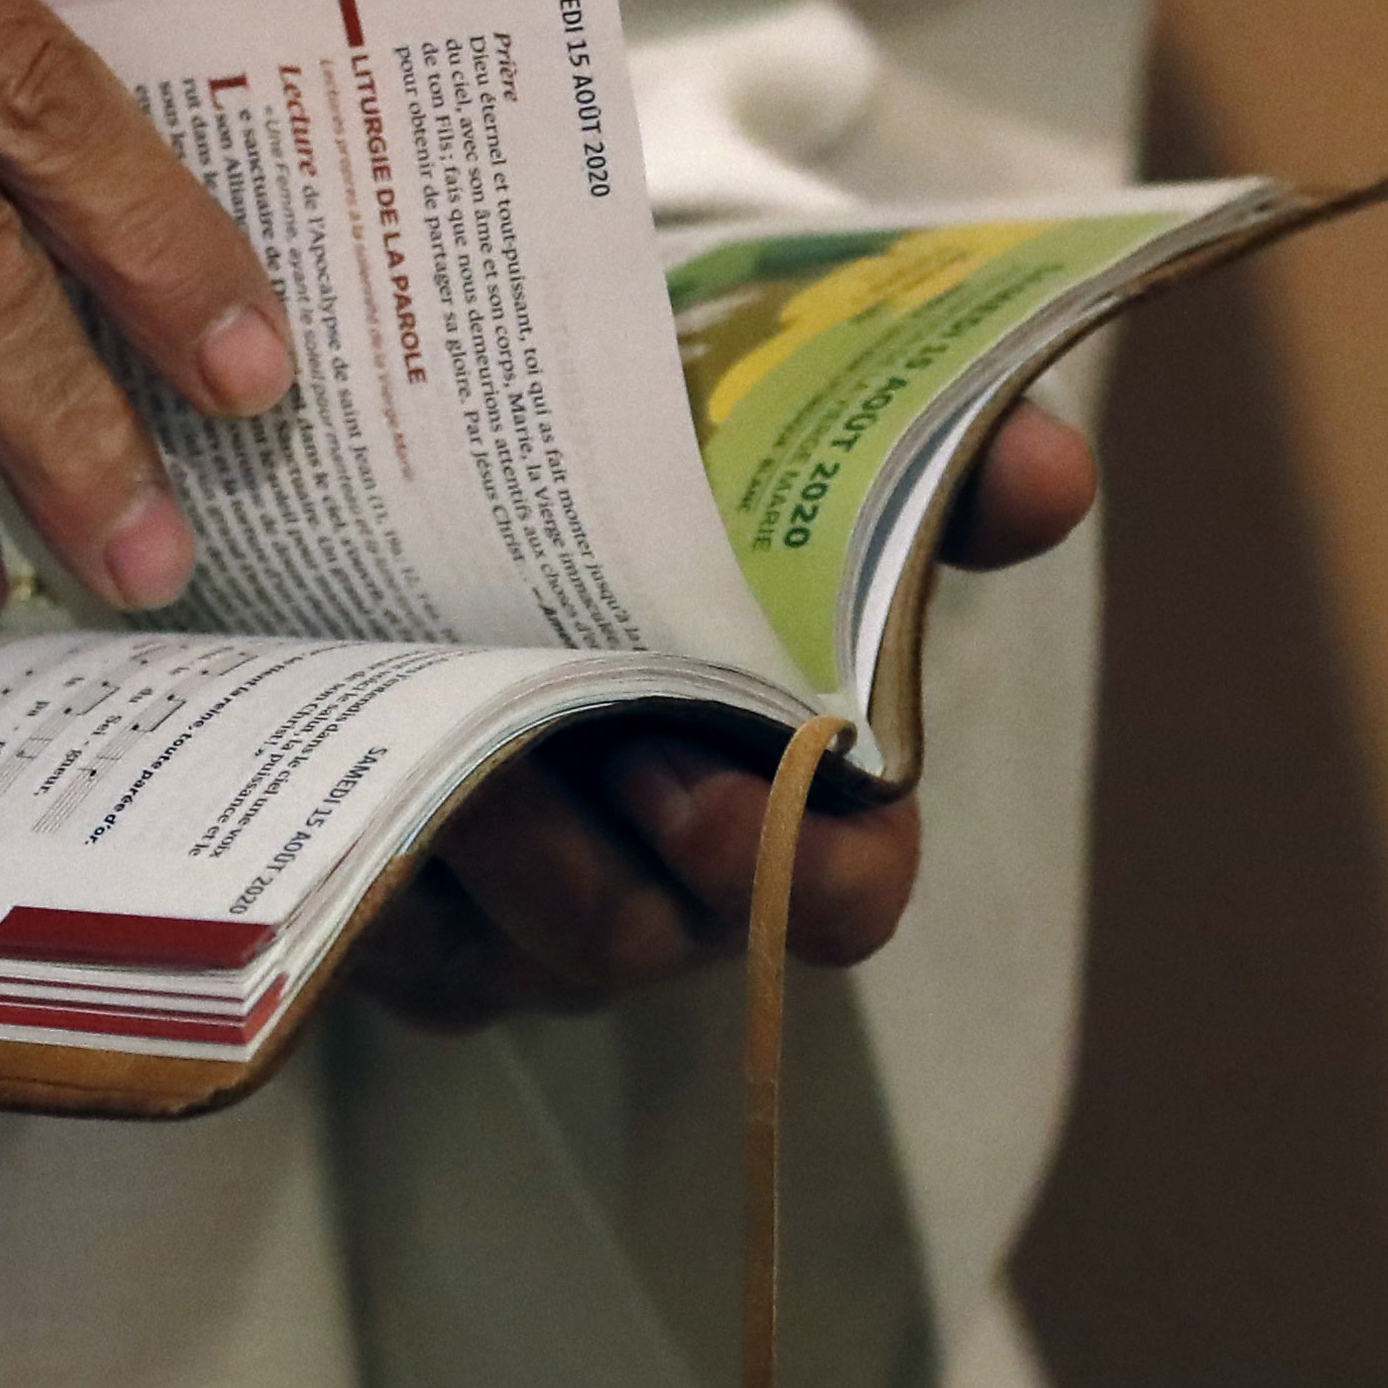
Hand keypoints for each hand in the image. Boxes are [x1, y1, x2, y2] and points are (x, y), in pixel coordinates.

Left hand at [347, 400, 1097, 1022]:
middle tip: (550, 741)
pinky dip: (353, 833)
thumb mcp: (802, 441)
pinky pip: (366, 926)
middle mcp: (654, 884)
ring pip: (490, 945)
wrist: (490, 454)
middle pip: (637, 936)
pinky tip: (333, 735)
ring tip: (424, 705)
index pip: (835, 897)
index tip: (730, 769)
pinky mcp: (384, 910)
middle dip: (592, 853)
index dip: (791, 867)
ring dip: (461, 827)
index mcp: (784, 803)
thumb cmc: (676, 480)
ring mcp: (510, 917)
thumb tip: (1053, 476)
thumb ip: (938, 459)